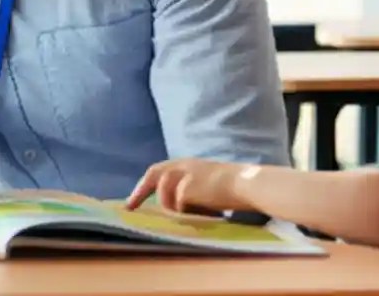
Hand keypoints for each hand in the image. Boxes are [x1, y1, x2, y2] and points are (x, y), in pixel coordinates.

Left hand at [126, 158, 253, 214]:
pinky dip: (188, 214)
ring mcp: (183, 176)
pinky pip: (178, 208)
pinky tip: (206, 212)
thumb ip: (190, 189)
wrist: (248, 184)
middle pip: (154, 176)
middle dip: (140, 193)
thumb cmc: (235, 188)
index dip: (143, 186)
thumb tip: (174, 209)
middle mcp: (182, 166)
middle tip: (130, 207)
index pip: (158, 171)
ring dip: (177, 210)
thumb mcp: (208, 182)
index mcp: (187, 164)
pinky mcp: (185, 189)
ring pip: (166, 199)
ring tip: (200, 212)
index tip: (131, 201)